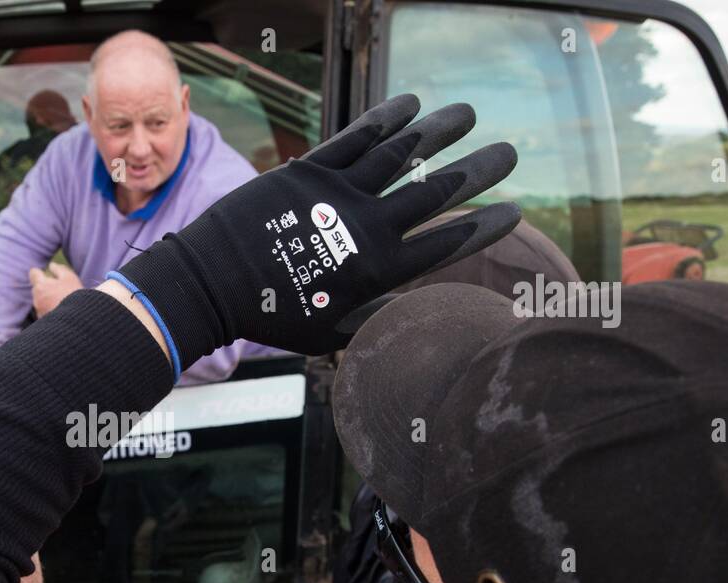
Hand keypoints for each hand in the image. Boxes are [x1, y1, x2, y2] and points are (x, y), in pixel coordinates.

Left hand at [28, 262, 82, 316]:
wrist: (77, 320)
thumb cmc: (74, 296)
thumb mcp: (69, 278)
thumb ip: (59, 269)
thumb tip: (52, 266)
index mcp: (41, 285)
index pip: (34, 273)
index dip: (40, 272)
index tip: (46, 274)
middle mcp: (36, 299)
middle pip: (38, 288)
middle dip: (46, 287)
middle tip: (60, 289)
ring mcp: (39, 311)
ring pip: (41, 301)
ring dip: (48, 299)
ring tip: (63, 302)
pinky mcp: (43, 321)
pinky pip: (44, 312)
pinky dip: (50, 310)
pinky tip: (63, 312)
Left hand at [117, 94, 519, 367]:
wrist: (212, 285)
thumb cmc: (269, 317)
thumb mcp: (325, 334)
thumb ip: (367, 320)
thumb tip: (401, 315)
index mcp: (376, 273)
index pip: (446, 245)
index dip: (485, 227)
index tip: (515, 210)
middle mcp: (366, 229)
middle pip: (437, 192)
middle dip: (479, 170)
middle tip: (512, 152)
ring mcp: (338, 195)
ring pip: (401, 155)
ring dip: (439, 131)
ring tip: (468, 113)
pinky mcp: (308, 171)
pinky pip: (356, 138)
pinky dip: (385, 119)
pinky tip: (411, 103)